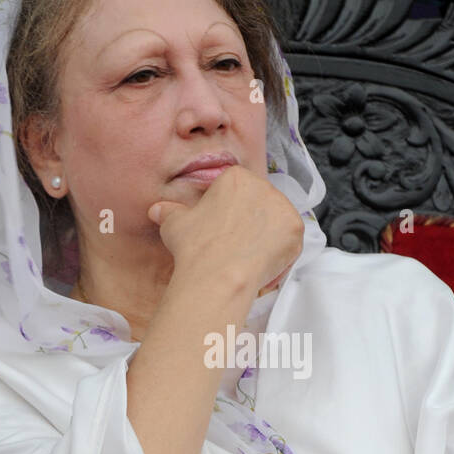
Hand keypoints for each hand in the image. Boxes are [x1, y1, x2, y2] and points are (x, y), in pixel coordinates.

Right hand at [148, 163, 303, 294]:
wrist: (218, 275)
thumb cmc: (196, 247)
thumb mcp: (175, 224)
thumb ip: (169, 212)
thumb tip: (156, 210)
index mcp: (236, 178)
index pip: (238, 191)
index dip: (230, 214)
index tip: (222, 231)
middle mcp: (264, 187)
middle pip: (260, 205)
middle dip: (250, 225)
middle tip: (235, 248)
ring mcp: (283, 208)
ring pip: (276, 225)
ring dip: (265, 241)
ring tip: (246, 259)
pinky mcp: (296, 231)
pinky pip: (289, 243)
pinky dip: (278, 257)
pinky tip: (260, 268)